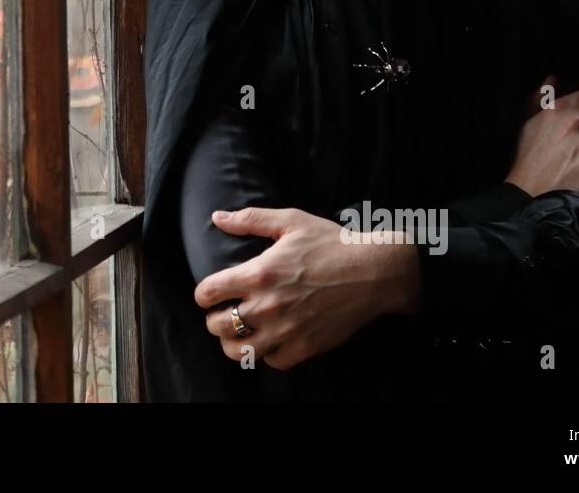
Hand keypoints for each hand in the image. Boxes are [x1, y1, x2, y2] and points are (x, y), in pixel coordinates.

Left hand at [193, 207, 420, 370]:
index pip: (208, 293)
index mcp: (259, 274)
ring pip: (238, 351)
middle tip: (222, 314)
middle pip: (217, 326)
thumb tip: (217, 218)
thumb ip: (250, 219)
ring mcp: (285, 330)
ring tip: (239, 333)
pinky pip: (272, 361)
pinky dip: (267, 353)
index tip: (210, 294)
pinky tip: (270, 340)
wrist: (374, 272)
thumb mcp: (291, 221)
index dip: (204, 294)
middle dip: (214, 319)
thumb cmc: (332, 243)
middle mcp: (267, 306)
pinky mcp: (305, 348)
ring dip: (233, 343)